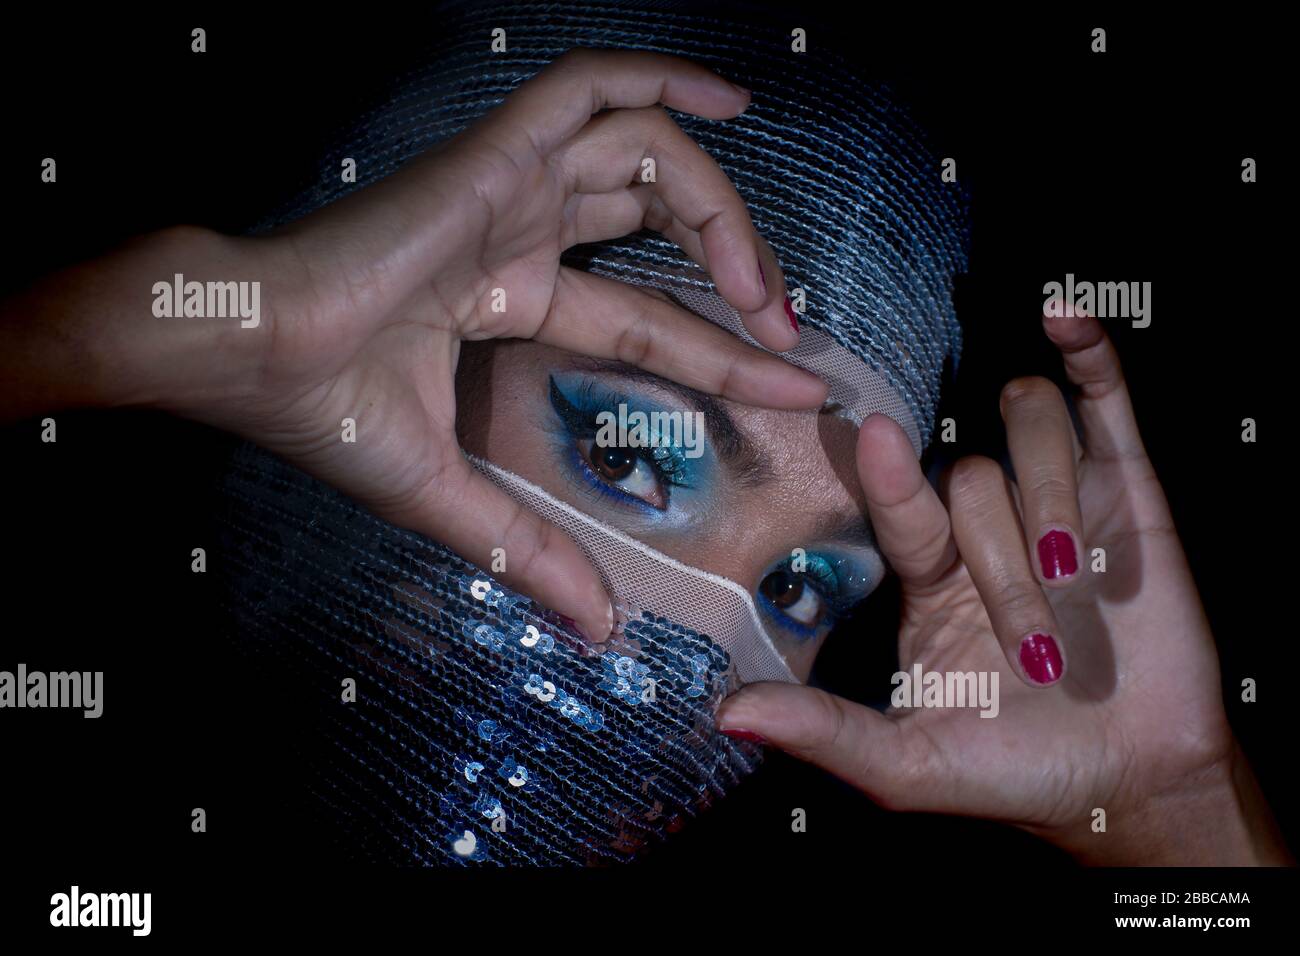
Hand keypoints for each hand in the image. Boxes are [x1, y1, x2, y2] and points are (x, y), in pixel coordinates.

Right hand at [1, 50, 825, 643]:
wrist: (244, 354)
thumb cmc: (324, 413)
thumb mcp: (451, 493)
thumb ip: (529, 550)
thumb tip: (599, 630)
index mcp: (507, 295)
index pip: (646, 318)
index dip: (725, 351)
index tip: (798, 382)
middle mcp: (519, 232)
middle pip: (657, 226)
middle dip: (735, 267)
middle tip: (788, 329)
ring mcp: (508, 186)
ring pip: (641, 159)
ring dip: (719, 210)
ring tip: (763, 287)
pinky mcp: (492, 151)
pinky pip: (587, 90)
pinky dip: (659, 81)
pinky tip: (729, 104)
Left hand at [718, 304, 1290, 864]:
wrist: (1132, 781)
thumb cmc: (1015, 771)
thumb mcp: (911, 764)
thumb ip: (825, 732)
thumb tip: (725, 714)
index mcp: (926, 574)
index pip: (900, 503)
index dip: (890, 474)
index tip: (871, 435)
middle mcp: (982, 525)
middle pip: (972, 479)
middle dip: (1004, 563)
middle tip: (1036, 646)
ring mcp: (1052, 497)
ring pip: (1028, 431)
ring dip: (1050, 499)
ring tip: (1079, 581)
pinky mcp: (1126, 488)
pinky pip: (1099, 400)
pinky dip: (1086, 353)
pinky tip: (1065, 316)